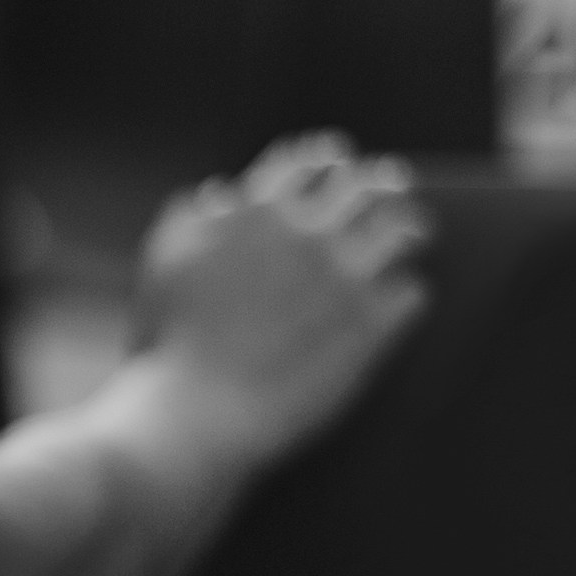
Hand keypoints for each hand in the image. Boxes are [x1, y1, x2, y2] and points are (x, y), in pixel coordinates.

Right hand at [121, 134, 428, 475]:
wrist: (196, 416)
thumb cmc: (169, 346)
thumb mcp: (163, 266)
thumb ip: (191, 221)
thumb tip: (218, 194)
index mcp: (259, 211)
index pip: (310, 162)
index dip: (327, 159)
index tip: (337, 163)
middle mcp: (309, 234)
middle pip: (367, 187)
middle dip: (381, 185)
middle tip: (390, 189)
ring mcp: (346, 279)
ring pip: (403, 229)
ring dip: (408, 228)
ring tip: (412, 236)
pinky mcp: (373, 327)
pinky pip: (411, 293)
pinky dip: (407, 292)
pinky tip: (401, 299)